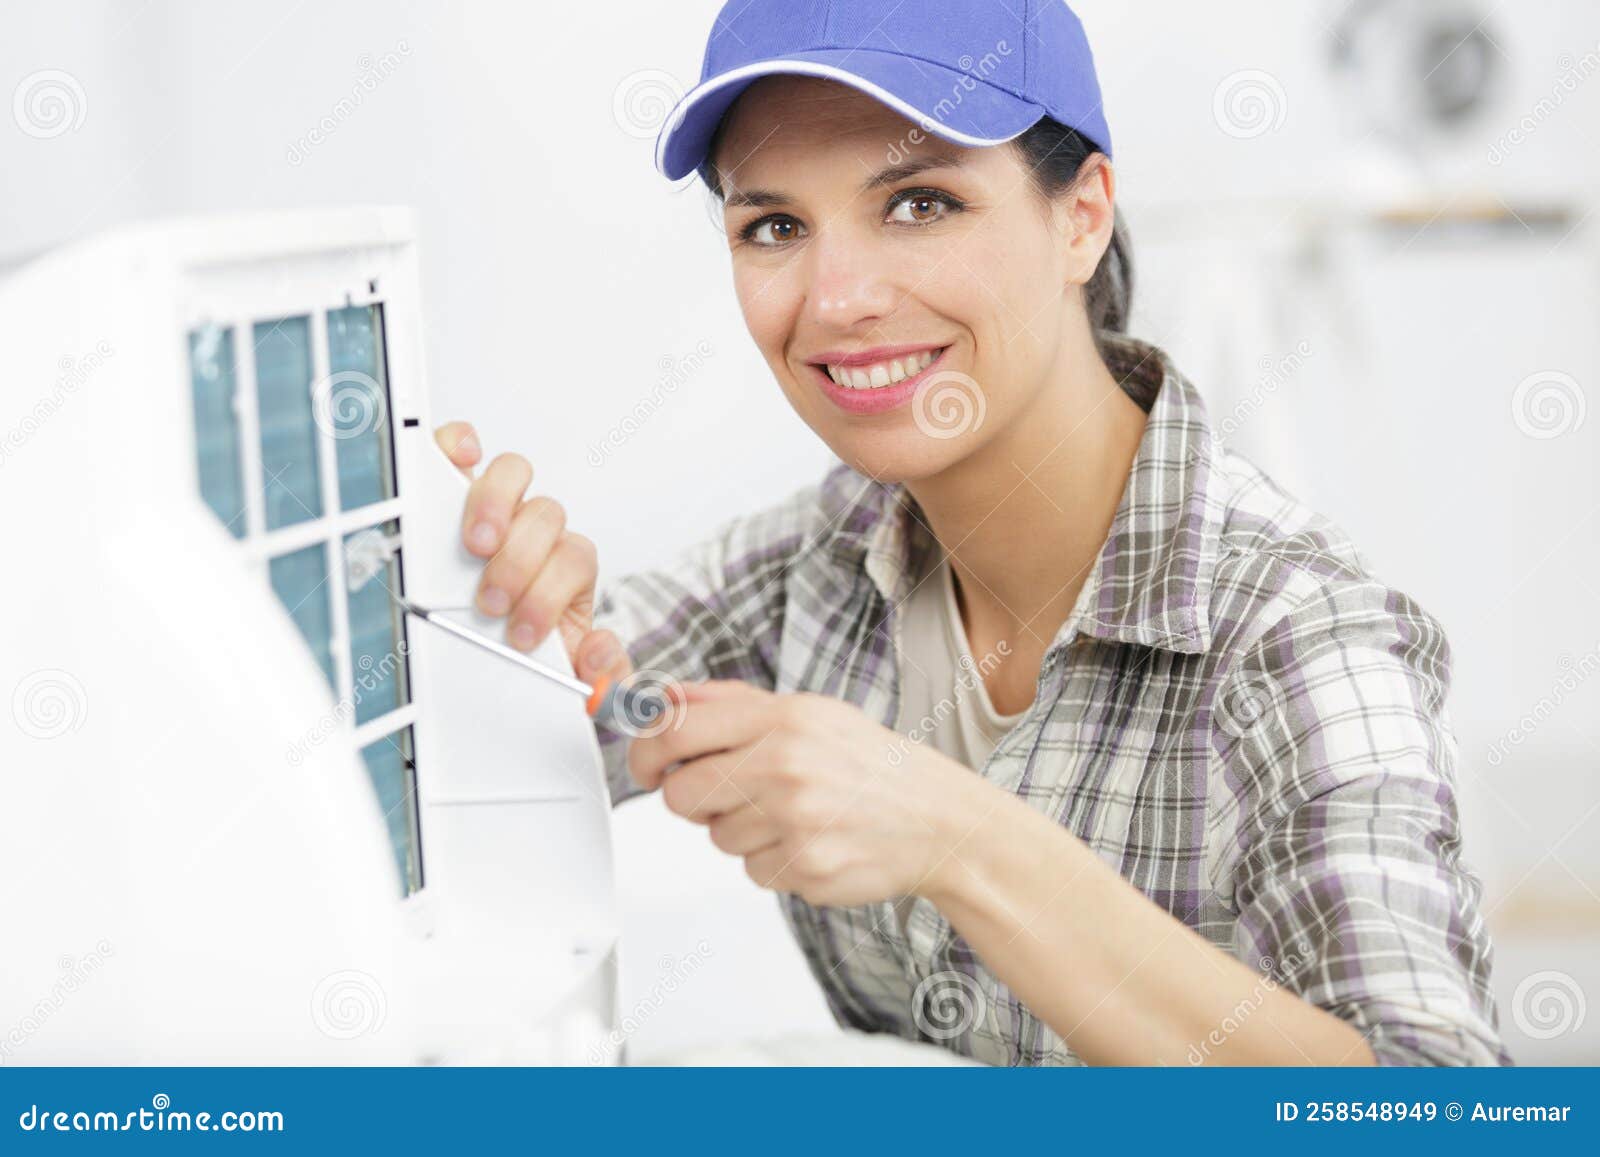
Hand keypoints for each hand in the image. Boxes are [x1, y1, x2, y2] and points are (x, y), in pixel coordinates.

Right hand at [432, 420, 630, 689]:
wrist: (500, 641)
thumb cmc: (525, 645)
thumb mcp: (568, 672)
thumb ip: (598, 672)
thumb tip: (602, 654)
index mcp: (568, 568)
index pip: (576, 557)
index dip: (550, 595)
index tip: (522, 633)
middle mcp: (537, 530)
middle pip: (544, 516)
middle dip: (519, 562)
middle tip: (491, 602)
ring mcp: (498, 504)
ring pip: (513, 475)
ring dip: (494, 507)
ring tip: (475, 547)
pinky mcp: (455, 486)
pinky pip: (463, 448)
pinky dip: (458, 445)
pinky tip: (460, 461)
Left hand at [627, 680, 978, 906]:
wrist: (938, 819)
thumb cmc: (871, 766)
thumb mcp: (809, 713)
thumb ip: (731, 703)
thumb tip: (664, 699)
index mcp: (784, 719)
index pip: (676, 729)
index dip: (645, 750)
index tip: (646, 762)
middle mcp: (786, 766)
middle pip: (681, 793)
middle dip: (692, 799)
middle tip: (725, 794)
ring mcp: (795, 821)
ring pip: (717, 838)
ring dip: (742, 831)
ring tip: (793, 815)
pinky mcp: (804, 868)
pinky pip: (752, 871)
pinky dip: (773, 861)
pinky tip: (810, 841)